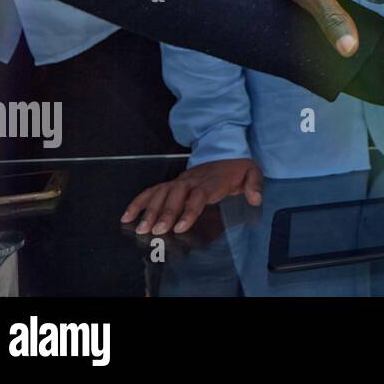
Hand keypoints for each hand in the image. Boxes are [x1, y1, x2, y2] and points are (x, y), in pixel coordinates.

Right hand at [120, 159, 262, 235]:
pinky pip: (152, 190)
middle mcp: (192, 180)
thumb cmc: (238, 169)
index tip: (180, 226)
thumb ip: (255, 185)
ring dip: (149, 210)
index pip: (198, 195)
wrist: (226, 152)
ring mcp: (180, 181)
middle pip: (176, 195)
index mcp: (211, 181)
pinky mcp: (172, 183)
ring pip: (161, 192)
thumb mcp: (253, 173)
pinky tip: (128, 215)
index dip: (189, 210)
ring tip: (141, 228)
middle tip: (157, 231)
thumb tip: (255, 199)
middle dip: (165, 213)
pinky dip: (139, 201)